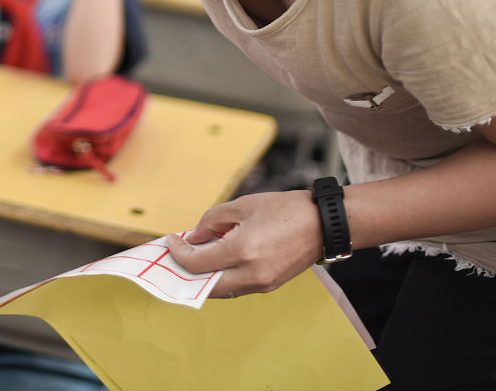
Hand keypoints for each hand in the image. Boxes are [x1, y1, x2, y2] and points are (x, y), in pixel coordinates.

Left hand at [165, 190, 321, 297]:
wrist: (324, 224)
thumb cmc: (285, 209)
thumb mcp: (243, 206)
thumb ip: (212, 221)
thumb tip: (193, 238)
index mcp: (243, 250)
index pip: (197, 263)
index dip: (178, 253)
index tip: (172, 240)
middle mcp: (251, 273)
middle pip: (205, 284)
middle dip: (187, 271)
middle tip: (179, 253)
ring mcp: (262, 283)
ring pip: (221, 290)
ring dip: (204, 276)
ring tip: (196, 256)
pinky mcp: (270, 285)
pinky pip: (237, 287)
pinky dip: (222, 277)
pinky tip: (217, 261)